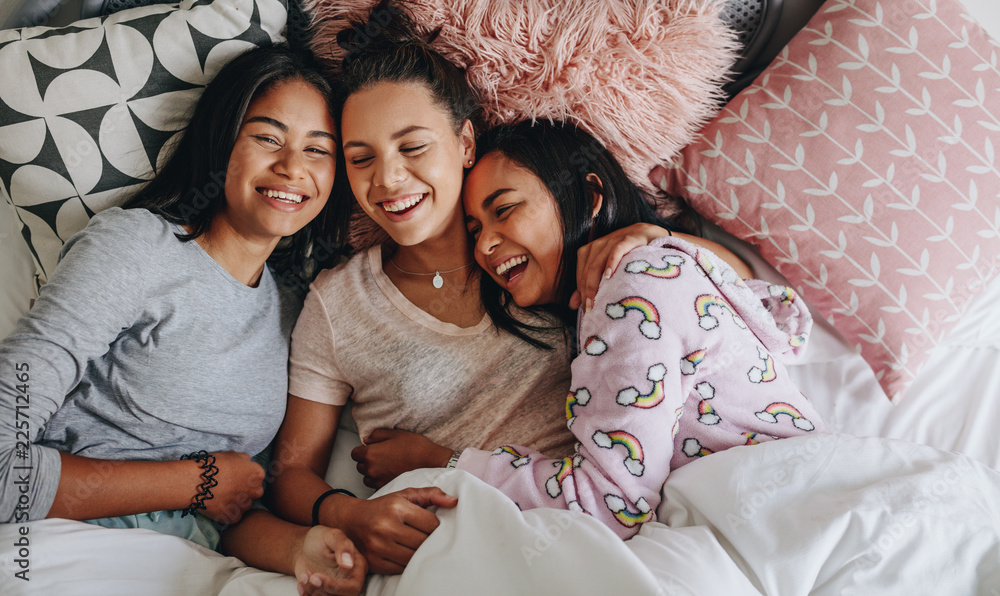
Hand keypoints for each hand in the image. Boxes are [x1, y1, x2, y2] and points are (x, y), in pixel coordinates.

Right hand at [197, 451, 264, 525]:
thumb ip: (245, 460)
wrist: (197, 482)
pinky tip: (218, 506)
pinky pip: (234, 516)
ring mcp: (245, 506)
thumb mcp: (233, 454)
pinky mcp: (234, 518)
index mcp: (258, 474)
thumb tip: (247, 464)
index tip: (235, 478)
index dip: (245, 478)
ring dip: (236, 503)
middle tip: (229, 489)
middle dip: (244, 491)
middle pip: (254, 493)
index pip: (256, 477)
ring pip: (244, 506)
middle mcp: (256, 491)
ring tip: (222, 497)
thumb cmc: (214, 465)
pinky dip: (227, 513)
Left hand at [295, 526, 367, 595]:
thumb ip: (342, 546)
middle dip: (324, 590)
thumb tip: (348, 564)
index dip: (336, 586)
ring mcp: (338, 588)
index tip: (316, 576)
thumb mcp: (331, 535)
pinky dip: (307, 595)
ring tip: (305, 575)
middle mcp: (351, 580)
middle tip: (311, 578)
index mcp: (358, 566)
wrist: (305, 547)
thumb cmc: (321, 539)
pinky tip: (301, 583)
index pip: (353, 586)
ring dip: (313, 591)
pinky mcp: (325, 593)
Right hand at [336, 487, 457, 574]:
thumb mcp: (405, 495)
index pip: (431, 524)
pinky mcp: (374, 562)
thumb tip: (454, 501)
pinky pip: (401, 568)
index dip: (435, 526)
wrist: (351, 520)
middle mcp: (386, 527)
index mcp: (396, 508)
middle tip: (426, 537)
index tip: (431, 526)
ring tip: (417, 545)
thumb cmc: (383, 507)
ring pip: (414, 557)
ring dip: (419, 553)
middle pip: (423, 542)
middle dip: (429, 540)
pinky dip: (406, 563)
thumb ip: (431, 494)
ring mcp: (379, 547)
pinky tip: (405, 553)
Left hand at [351, 429, 452, 488]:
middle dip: (367, 461)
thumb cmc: (415, 447)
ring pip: (367, 477)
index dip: (362, 450)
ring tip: (386, 466)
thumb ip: (377, 435)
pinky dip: (380, 481)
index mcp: (371, 454)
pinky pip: (377, 485)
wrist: (432, 463)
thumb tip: (366, 439)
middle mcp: (371, 469)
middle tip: (381, 456)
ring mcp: (378, 480)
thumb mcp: (396, 434)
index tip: (370, 449)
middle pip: (360, 466)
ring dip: (372, 472)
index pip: (355, 453)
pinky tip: (391, 474)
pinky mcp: (387, 488)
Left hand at [571, 223, 669, 310]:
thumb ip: (588, 285)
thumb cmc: (625, 255)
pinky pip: (616, 251)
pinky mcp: (627, 239)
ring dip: (595, 282)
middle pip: (587, 270)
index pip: (581, 274)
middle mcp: (598, 245)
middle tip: (589, 309)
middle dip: (586, 291)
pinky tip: (609, 276)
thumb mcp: (605, 269)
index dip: (581, 292)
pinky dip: (611, 262)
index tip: (585, 309)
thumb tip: (572, 304)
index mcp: (589, 252)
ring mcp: (612, 241)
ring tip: (595, 299)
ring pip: (597, 262)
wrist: (647, 234)